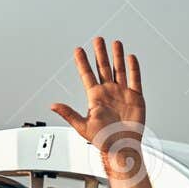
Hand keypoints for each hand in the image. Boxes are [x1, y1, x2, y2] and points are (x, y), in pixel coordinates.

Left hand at [50, 38, 146, 184]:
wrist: (123, 147)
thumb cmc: (104, 141)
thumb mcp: (82, 126)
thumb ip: (68, 113)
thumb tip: (53, 105)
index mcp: (95, 97)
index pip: (87, 75)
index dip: (82, 62)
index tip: (78, 50)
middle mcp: (108, 93)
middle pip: (103, 68)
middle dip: (100, 53)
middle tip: (97, 39)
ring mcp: (122, 94)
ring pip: (119, 70)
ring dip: (117, 56)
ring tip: (115, 43)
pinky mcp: (135, 98)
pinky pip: (134, 79)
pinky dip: (133, 68)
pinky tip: (130, 57)